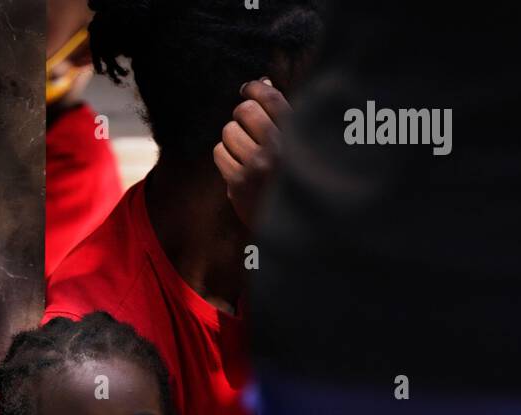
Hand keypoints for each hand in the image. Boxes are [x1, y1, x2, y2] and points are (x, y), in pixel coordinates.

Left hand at [213, 78, 290, 229]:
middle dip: (243, 114)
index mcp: (298, 137)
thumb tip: (262, 81)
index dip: (255, 88)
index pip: (270, 97)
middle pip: (244, 111)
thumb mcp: (301, 143)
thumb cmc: (297, 178)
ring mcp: (256, 169)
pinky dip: (225, 155)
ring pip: (228, 131)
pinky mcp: (238, 187)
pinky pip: (219, 153)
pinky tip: (238, 164)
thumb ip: (283, 114)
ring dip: (234, 137)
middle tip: (248, 124)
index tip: (249, 89)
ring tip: (246, 149)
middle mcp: (277, 150)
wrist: (297, 227)